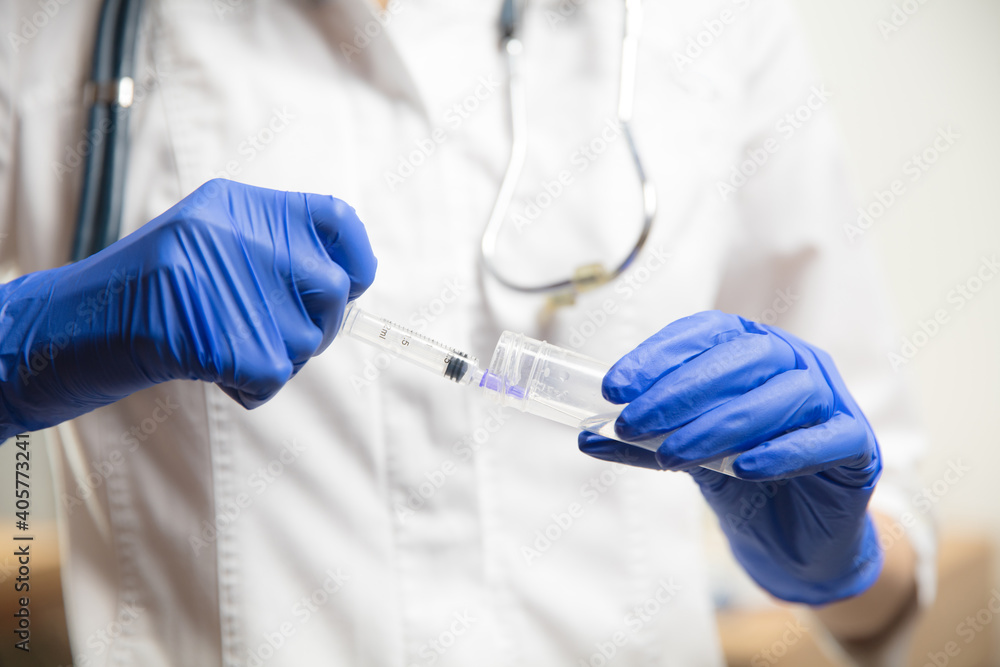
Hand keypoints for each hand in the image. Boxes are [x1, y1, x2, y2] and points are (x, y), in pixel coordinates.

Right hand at [0, 179, 375, 438]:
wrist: (71, 328)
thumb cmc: (145, 290)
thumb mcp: (205, 240)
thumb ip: (270, 245)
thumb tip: (347, 277)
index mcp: (238, 206)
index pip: (338, 218)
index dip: (357, 257)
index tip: (352, 283)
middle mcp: (239, 236)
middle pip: (333, 289)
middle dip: (318, 324)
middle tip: (274, 333)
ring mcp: (230, 286)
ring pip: (309, 339)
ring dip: (279, 357)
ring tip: (225, 346)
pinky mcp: (221, 338)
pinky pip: (277, 376)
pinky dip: (253, 389)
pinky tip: (215, 374)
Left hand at [578, 310, 881, 604]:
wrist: (794, 536)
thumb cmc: (740, 477)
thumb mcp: (684, 453)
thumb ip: (643, 441)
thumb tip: (586, 436)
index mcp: (752, 348)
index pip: (706, 332)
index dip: (659, 354)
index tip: (614, 386)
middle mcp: (796, 362)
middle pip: (744, 358)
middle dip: (681, 390)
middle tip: (633, 422)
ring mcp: (832, 400)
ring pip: (785, 394)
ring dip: (722, 423)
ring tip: (673, 453)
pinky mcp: (859, 445)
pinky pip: (827, 437)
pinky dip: (784, 450)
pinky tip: (745, 468)